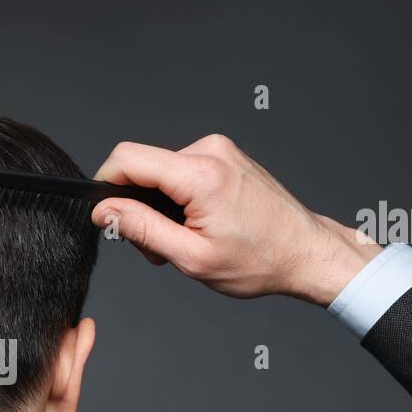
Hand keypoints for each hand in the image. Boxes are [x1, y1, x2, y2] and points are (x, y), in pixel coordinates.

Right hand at [91, 135, 380, 305]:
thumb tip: (104, 210)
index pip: (128, 159)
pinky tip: (197, 226)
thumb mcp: (190, 257)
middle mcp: (210, 152)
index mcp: (201, 174)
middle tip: (157, 248)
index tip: (107, 217)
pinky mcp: (224, 156)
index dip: (106, 186)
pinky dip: (178, 200)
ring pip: (160, 173)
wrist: (306, 252)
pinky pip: (181, 172)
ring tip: (183, 241)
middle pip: (143, 168)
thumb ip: (141, 229)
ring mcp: (220, 151)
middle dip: (137, 207)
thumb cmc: (259, 260)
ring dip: (159, 208)